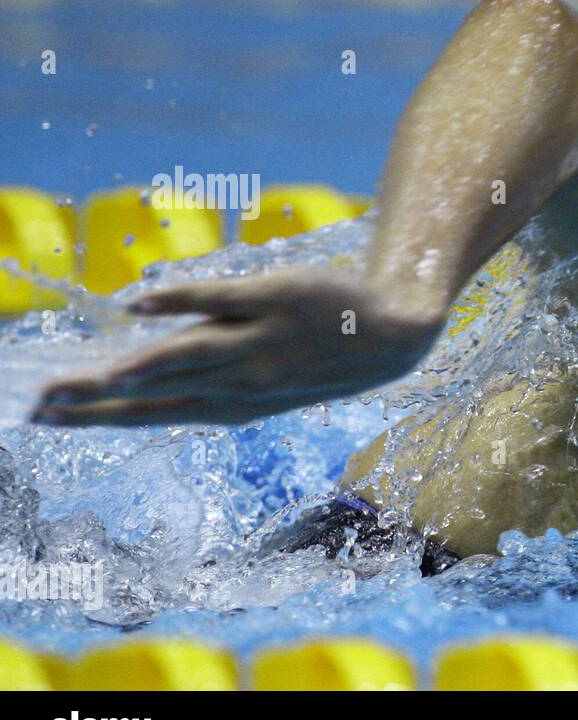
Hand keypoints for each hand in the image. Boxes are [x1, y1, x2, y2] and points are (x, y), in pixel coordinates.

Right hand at [31, 270, 442, 426]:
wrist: (395, 334)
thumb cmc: (319, 354)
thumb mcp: (262, 380)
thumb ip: (205, 374)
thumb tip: (139, 364)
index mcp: (235, 404)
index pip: (156, 413)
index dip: (102, 419)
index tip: (47, 421)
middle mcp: (242, 379)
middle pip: (160, 390)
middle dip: (100, 402)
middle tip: (40, 406)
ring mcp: (260, 341)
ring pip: (187, 354)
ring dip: (137, 366)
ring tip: (89, 379)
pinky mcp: (278, 299)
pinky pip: (224, 300)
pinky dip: (181, 301)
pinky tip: (140, 305)